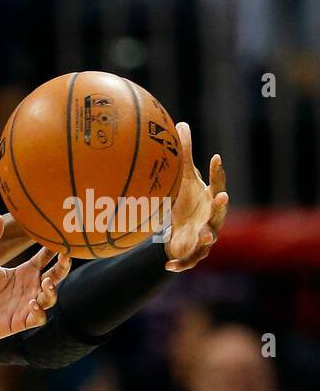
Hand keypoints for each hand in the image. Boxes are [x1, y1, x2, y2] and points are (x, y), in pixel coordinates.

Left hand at [0, 216, 70, 342]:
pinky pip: (39, 318)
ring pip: (51, 297)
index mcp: (24, 272)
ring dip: (52, 290)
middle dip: (64, 266)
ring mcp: (27, 305)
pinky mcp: (20, 322)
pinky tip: (32, 302)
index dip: (55, 249)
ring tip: (46, 282)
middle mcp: (30, 287)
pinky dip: (39, 311)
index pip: (45, 258)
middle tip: (66, 255)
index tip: (61, 237)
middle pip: (56, 276)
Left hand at [164, 122, 228, 270]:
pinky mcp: (192, 254)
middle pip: (220, 212)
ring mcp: (204, 238)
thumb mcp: (183, 179)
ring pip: (209, 239)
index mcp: (210, 200)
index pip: (218, 184)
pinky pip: (188, 261)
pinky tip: (167, 267)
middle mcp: (212, 219)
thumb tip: (181, 123)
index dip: (218, 172)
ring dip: (208, 237)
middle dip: (221, 205)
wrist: (180, 233)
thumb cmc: (186, 202)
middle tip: (222, 197)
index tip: (216, 157)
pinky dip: (180, 264)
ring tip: (205, 236)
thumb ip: (184, 155)